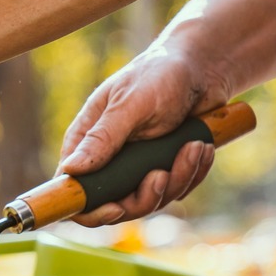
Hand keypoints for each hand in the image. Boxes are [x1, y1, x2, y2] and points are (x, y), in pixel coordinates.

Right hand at [58, 43, 229, 226]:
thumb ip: (102, 138)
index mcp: (87, 141)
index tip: (116, 208)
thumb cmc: (159, 74)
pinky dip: (193, 173)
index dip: (89, 209)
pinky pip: (178, 188)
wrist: (204, 67)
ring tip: (194, 148)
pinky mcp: (166, 167)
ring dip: (178, 178)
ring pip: (151, 199)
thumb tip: (71, 171)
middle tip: (161, 174)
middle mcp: (108, 158)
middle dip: (145, 196)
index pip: (73, 188)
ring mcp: (138, 166)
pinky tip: (202, 147)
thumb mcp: (129, 105)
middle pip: (116, 205)